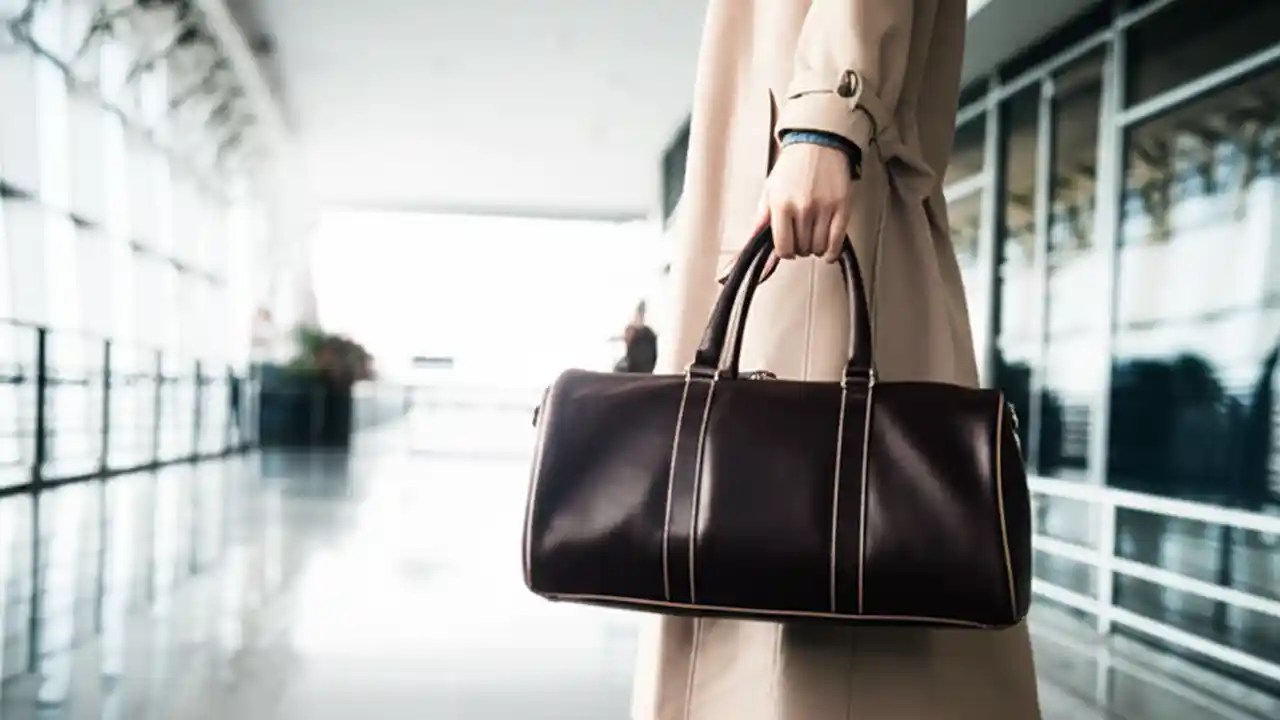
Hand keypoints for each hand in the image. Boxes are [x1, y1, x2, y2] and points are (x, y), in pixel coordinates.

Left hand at [759, 142, 852, 262]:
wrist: (818, 144)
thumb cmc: (792, 166)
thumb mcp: (770, 189)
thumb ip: (762, 218)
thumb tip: (753, 242)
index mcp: (781, 204)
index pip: (783, 247)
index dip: (785, 252)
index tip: (788, 250)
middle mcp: (802, 208)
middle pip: (802, 248)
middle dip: (800, 248)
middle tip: (801, 239)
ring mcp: (824, 208)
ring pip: (819, 247)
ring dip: (816, 249)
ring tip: (814, 239)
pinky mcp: (842, 207)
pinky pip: (837, 241)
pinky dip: (832, 252)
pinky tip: (828, 251)